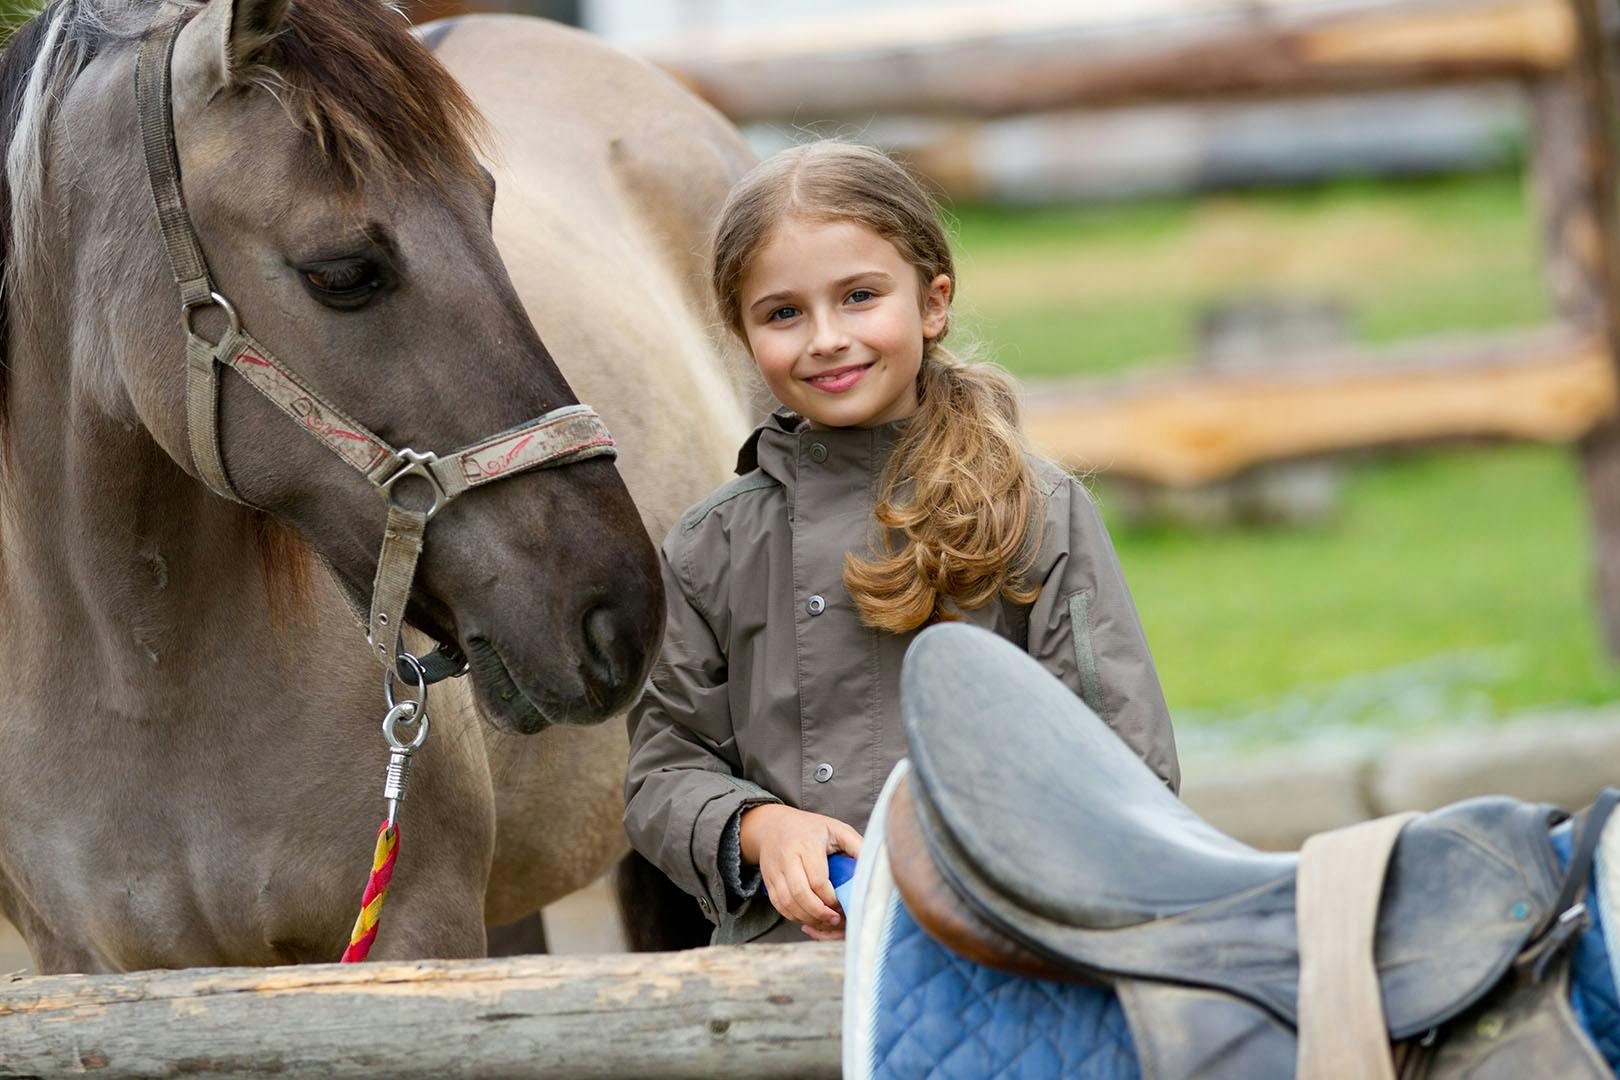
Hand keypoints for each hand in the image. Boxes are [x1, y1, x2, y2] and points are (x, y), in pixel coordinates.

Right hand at [739, 804, 861, 936]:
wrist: (772, 825)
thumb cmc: (811, 828)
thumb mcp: (836, 829)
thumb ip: (857, 846)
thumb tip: (875, 866)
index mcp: (807, 844)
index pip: (818, 879)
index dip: (831, 898)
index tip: (842, 905)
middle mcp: (787, 858)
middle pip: (800, 893)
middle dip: (818, 912)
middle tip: (835, 919)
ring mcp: (774, 870)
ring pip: (787, 902)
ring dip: (806, 917)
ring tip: (823, 921)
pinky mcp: (768, 880)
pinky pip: (778, 905)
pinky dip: (793, 915)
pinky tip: (807, 917)